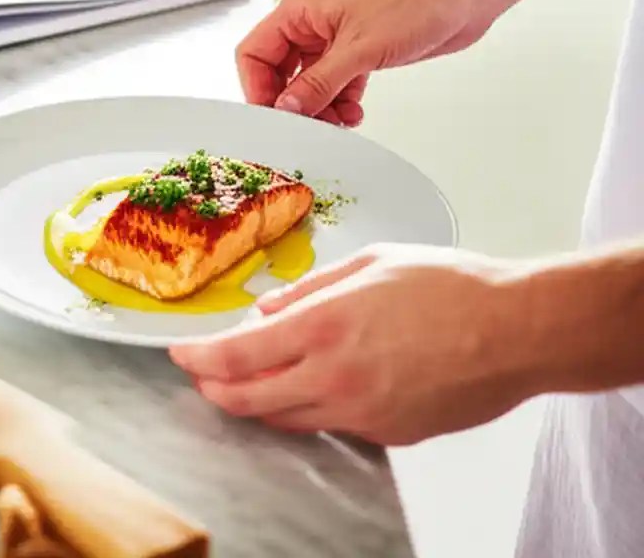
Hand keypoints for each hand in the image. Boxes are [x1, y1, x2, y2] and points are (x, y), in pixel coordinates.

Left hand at [168, 244, 545, 445]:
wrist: (518, 331)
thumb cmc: (451, 288)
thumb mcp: (370, 265)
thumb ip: (309, 289)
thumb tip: (267, 309)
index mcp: (323, 328)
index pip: (233, 357)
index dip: (196, 360)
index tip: (182, 353)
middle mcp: (334, 377)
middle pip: (246, 400)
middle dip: (214, 389)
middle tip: (205, 374)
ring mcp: (361, 412)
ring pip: (284, 420)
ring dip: (260, 400)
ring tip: (257, 376)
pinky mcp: (387, 433)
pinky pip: (332, 425)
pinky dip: (313, 406)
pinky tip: (323, 382)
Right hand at [236, 0, 497, 125]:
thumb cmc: (417, 0)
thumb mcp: (359, 50)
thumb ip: (317, 84)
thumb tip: (285, 109)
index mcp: (300, 6)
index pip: (254, 52)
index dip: (258, 88)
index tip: (273, 116)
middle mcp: (311, 20)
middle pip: (278, 71)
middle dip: (293, 102)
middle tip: (307, 126)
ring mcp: (334, 35)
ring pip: (307, 81)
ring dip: (319, 106)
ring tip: (338, 123)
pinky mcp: (357, 49)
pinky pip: (333, 83)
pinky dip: (340, 102)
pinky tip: (354, 114)